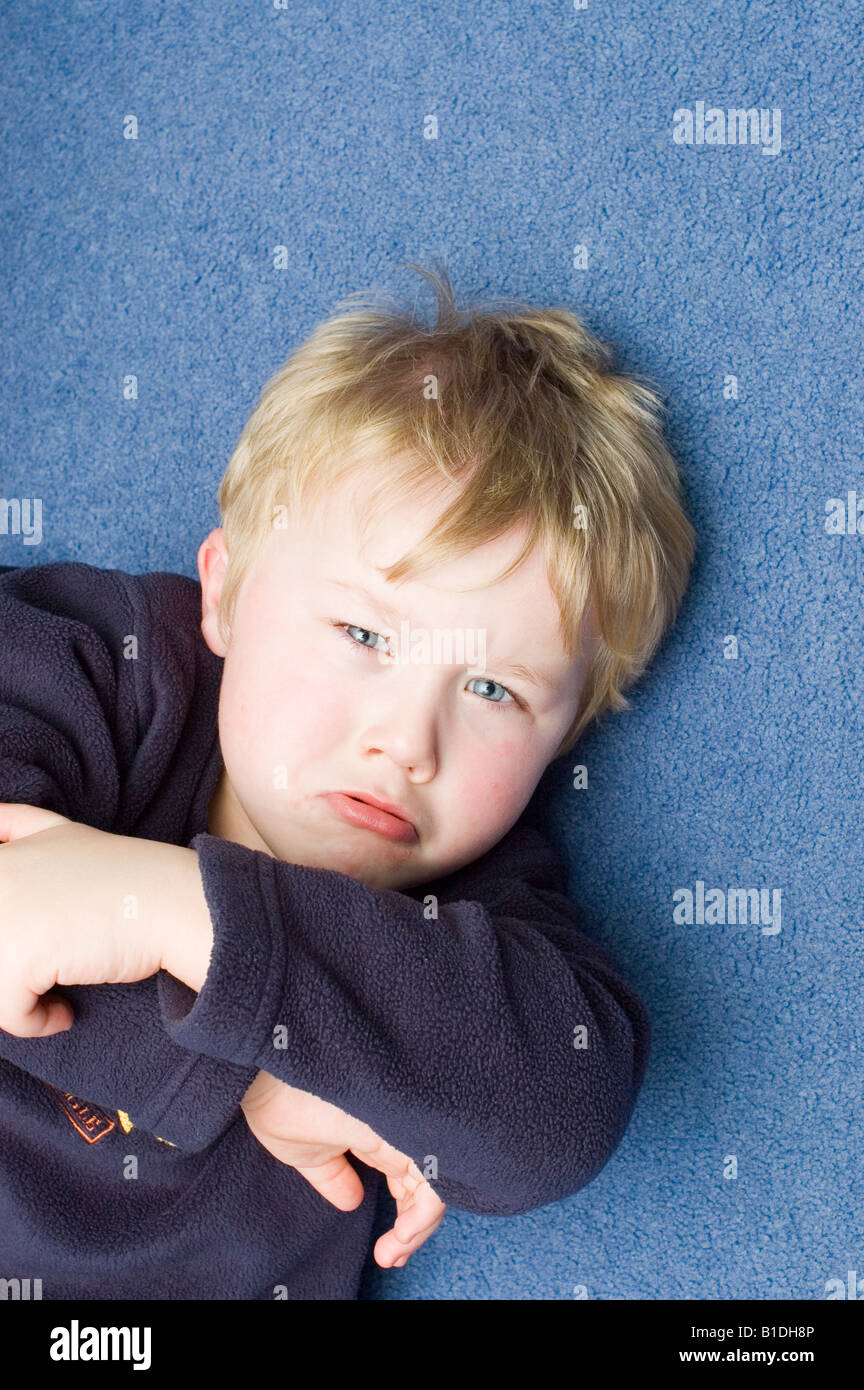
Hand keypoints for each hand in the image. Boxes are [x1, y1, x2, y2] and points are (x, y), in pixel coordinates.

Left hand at [0, 803, 210, 1036]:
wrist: (172, 901)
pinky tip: (65, 1012)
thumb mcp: (61, 836)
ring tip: (58, 990)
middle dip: (14, 964)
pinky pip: (7, 1013)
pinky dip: (37, 1023)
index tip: (51, 933)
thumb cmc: (127, 880)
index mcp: (7, 851)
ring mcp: (1, 915)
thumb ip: (16, 830)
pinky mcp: (17, 958)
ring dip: (21, 996)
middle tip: (52, 965)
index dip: (21, 931)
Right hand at [240, 1069, 445, 1269]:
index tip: (387, 1252)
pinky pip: (432, 1174)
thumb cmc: (278, 1097)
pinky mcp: (404, 1124)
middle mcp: (397, 1124)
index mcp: (375, 1128)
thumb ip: (333, 1175)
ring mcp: (404, 1122)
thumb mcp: (306, 1149)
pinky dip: (424, 1212)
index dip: (406, 1216)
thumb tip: (353, 1203)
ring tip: (395, 1253)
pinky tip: (403, 1236)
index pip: (409, 1176)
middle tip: (392, 1257)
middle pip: (429, 1180)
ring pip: (438, 1180)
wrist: (268, 1067)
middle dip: (416, 1228)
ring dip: (420, 1225)